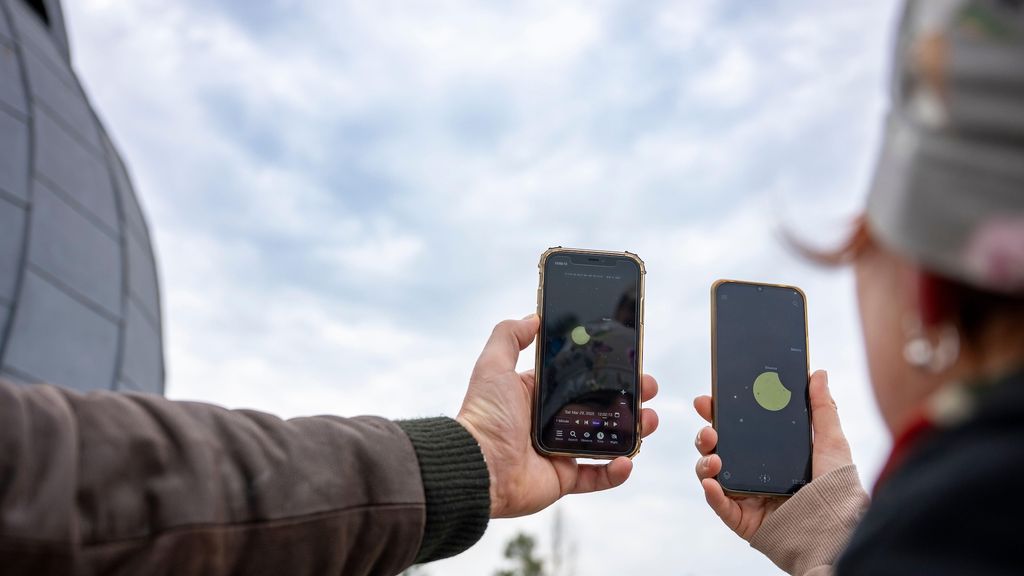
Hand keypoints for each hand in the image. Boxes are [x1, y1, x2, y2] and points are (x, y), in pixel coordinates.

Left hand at [457, 315, 659, 517]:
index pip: (578, 379)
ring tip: (649, 420)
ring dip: (632, 431)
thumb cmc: (484, 416)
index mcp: (537, 396)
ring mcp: (559, 451)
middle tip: (648, 389)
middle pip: (599, 408)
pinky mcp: (564, 478)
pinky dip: (616, 471)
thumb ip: (509, 336)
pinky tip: (627, 460)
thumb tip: (532, 316)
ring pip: (606, 440)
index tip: (628, 361)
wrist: (477, 466)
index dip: (604, 371)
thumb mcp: (493, 366)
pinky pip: (597, 476)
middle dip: (627, 398)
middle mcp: (550, 422)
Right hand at [692, 370, 852, 539]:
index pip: (735, 428)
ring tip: (715, 457)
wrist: (837, 527)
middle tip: (709, 428)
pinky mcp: (742, 518)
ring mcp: (744, 494)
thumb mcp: (831, 441)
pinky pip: (719, 505)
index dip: (718, 413)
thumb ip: (822, 407)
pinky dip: (710, 493)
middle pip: (716, 448)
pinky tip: (711, 483)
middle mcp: (751, 471)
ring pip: (710, 473)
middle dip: (705, 434)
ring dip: (704, 461)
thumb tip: (818, 372)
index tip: (708, 399)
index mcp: (766, 452)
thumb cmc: (836, 486)